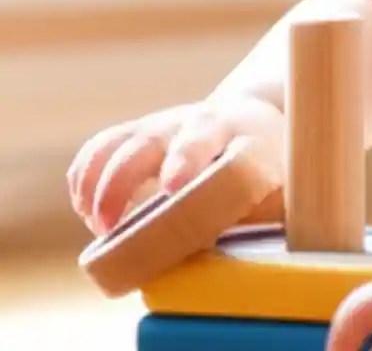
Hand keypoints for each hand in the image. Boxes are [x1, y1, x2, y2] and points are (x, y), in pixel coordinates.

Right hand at [66, 94, 284, 234]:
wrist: (252, 116)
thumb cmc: (268, 165)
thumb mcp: (279, 184)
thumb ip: (261, 216)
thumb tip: (238, 263)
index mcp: (242, 137)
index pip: (212, 144)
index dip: (188, 161)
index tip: (172, 187)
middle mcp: (201, 122)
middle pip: (154, 141)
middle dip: (128, 180)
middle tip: (112, 222)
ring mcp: (167, 123)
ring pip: (122, 143)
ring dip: (101, 185)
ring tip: (99, 226)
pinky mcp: (140, 129)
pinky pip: (102, 145)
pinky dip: (85, 175)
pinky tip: (85, 208)